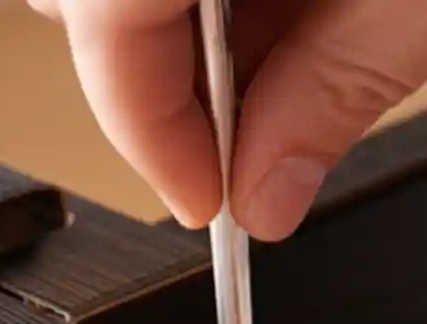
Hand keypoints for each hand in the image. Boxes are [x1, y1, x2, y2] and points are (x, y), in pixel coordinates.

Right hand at [29, 0, 426, 239]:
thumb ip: (338, 88)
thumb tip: (262, 195)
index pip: (103, 19)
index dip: (147, 131)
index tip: (207, 201)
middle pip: (88, 3)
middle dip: (159, 90)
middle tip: (248, 145)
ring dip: (189, 43)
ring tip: (296, 62)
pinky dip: (212, 0)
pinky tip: (292, 9)